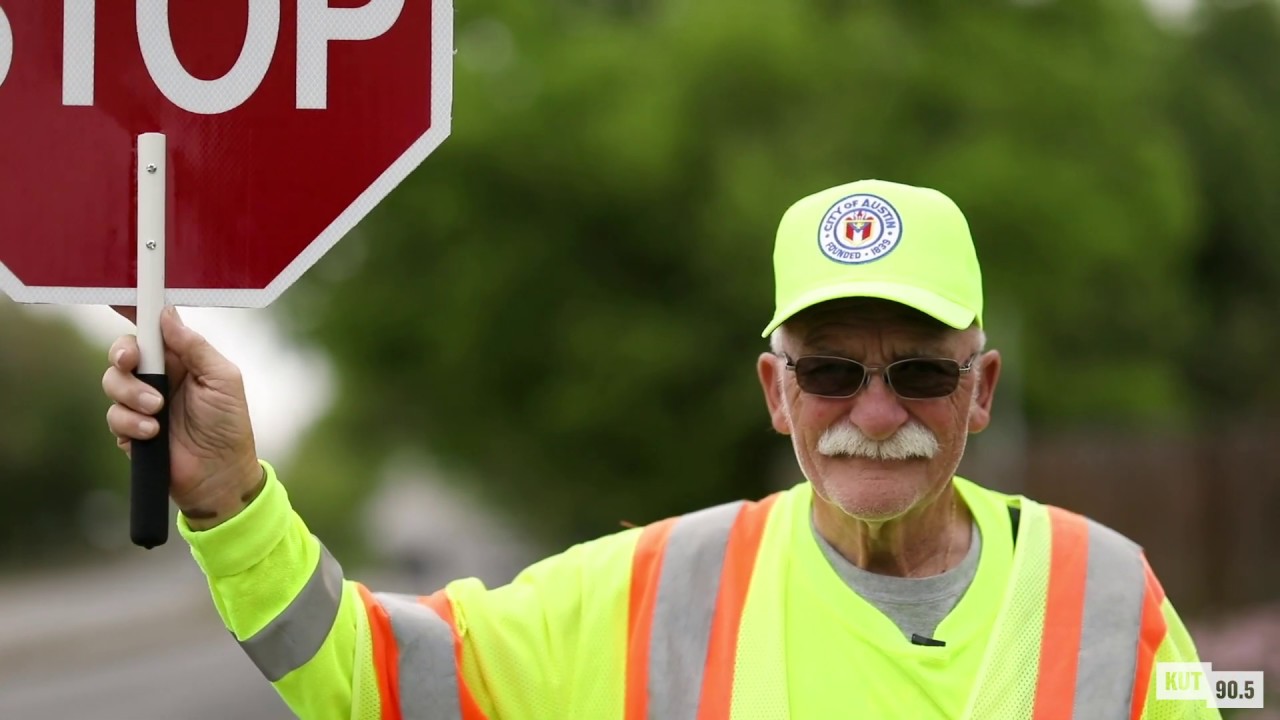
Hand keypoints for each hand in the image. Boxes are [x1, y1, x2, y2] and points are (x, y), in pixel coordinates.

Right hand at [103, 306, 264, 529]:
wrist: (220, 475)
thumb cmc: (229, 425)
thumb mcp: (223, 379)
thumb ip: (195, 347)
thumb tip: (166, 316)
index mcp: (182, 359)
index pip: (153, 329)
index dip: (136, 312)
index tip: (121, 299)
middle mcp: (159, 377)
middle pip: (124, 352)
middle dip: (122, 354)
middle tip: (132, 363)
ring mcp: (142, 402)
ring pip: (112, 382)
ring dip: (132, 395)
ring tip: (158, 412)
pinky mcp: (131, 429)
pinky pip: (114, 416)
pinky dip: (131, 423)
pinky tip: (153, 433)